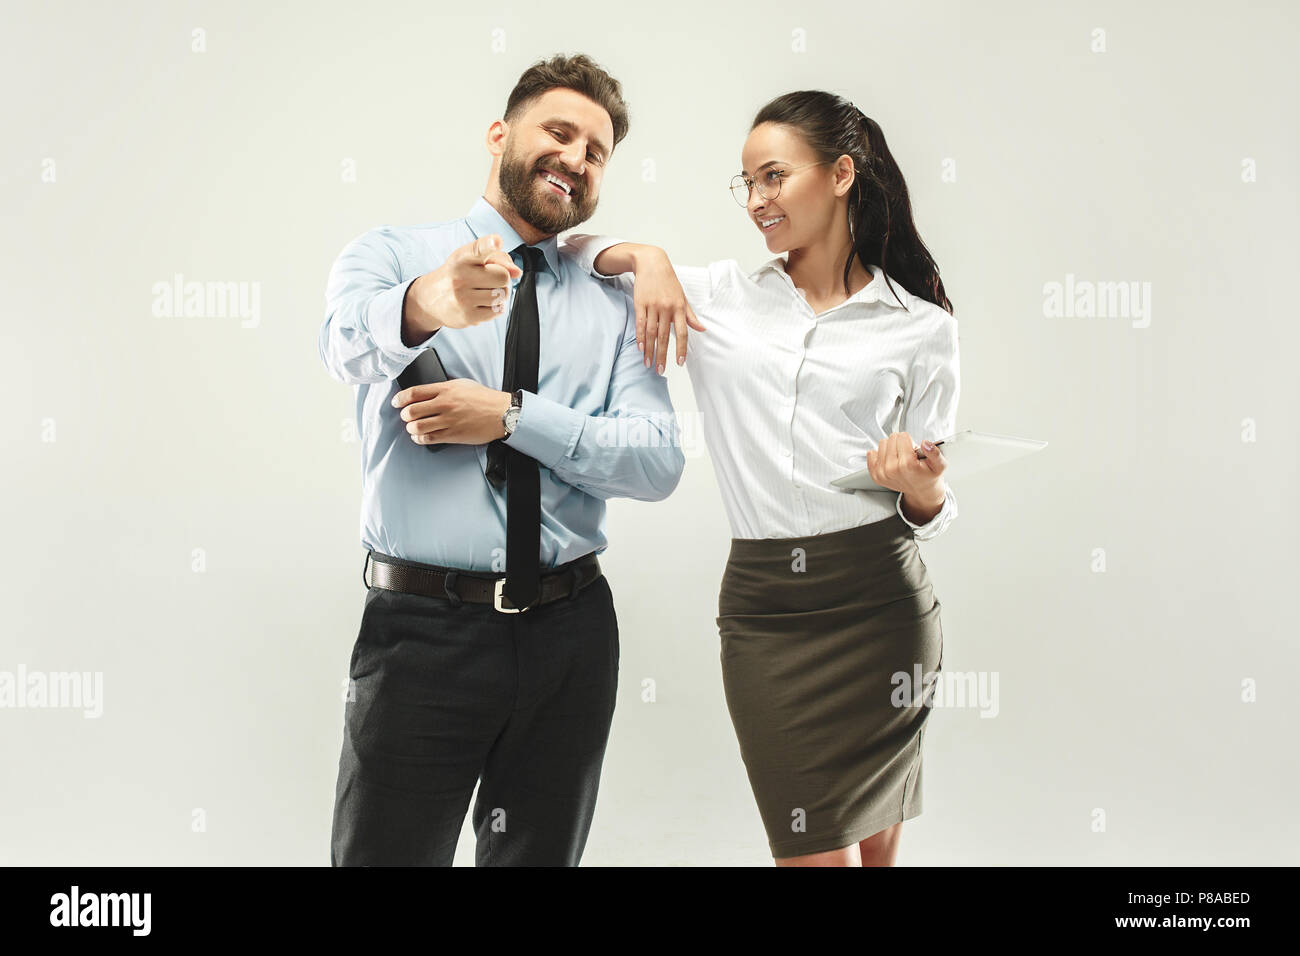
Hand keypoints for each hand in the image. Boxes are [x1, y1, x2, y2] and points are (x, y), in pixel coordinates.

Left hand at [391, 379, 512, 445]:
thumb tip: (426, 393)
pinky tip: (420, 437)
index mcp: (445, 389)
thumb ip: (443, 388)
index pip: (414, 393)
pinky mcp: (453, 435)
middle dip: (405, 415)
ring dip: (411, 428)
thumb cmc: (484, 398)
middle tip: (406, 416)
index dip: (400, 398)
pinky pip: (429, 439)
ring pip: (417, 427)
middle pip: (411, 411)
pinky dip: (420, 439)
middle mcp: (444, 404)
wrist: (502, 413)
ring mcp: (448, 421)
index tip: (396, 402)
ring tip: (413, 428)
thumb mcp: (462, 384)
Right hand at [403, 234, 522, 339]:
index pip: (478, 249)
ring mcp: (463, 298)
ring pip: (501, 295)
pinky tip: (482, 303)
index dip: (489, 245)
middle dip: (502, 278)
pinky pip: (497, 311)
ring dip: (499, 294)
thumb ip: (497, 258)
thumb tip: (516, 272)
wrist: (431, 298)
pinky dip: (495, 307)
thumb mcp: (471, 258)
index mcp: (462, 258)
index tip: (495, 242)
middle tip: (490, 279)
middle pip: (502, 276)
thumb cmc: (457, 274)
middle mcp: (460, 277)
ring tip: (484, 291)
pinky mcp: (467, 316)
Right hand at [631, 249, 705, 373]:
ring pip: (651, 332)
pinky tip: (640, 348)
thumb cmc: (668, 281)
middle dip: (663, 355)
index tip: (679, 363)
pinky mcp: (640, 303)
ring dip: (650, 349)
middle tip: (660, 370)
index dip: (681, 348)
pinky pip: (640, 323)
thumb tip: (702, 329)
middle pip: (665, 336)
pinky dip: (639, 336)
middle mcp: (666, 307)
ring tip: (649, 363)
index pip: (682, 332)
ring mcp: (652, 306)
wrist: (652, 263)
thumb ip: (690, 315)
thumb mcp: (682, 297)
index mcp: (679, 307)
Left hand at [865, 431, 947, 500]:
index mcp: (907, 465)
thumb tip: (925, 444)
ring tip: (900, 457)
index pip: (902, 436)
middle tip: (908, 454)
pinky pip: (871, 453)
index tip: (913, 451)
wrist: (921, 491)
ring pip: (882, 443)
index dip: (910, 441)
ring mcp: (881, 473)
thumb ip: (935, 453)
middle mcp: (891, 469)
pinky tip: (890, 460)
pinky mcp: (875, 474)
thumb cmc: (929, 476)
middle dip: (901, 443)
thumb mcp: (940, 465)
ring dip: (891, 447)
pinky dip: (881, 454)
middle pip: (891, 438)